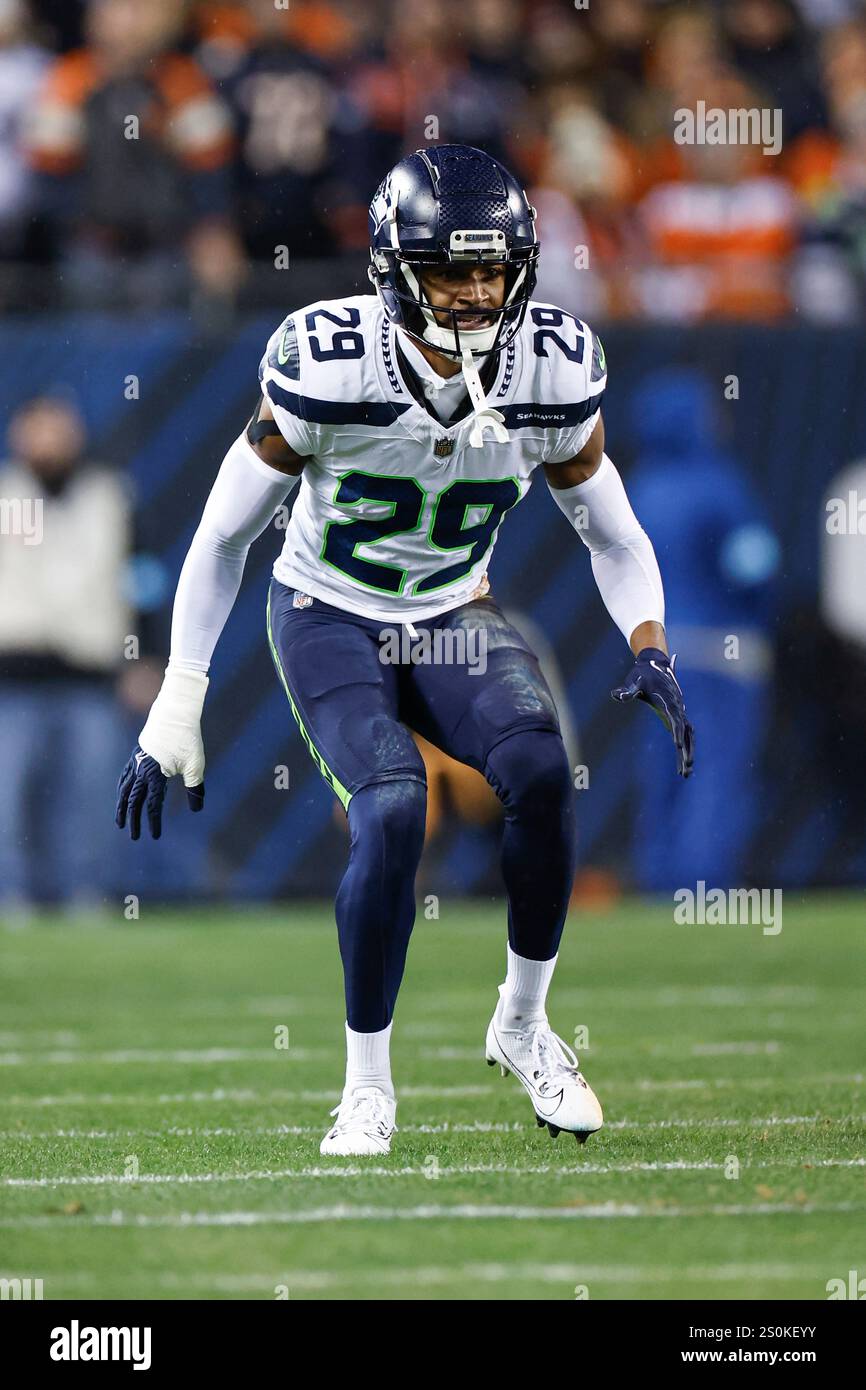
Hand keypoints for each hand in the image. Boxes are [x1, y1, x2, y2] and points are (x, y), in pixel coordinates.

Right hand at [116, 666, 207, 839]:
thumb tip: (196, 810)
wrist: (175, 711)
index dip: (153, 822)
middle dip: (132, 819)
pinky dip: (122, 789)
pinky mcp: (137, 754)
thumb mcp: (195, 764)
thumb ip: (195, 787)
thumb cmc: (187, 738)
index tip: (154, 837)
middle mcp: (141, 769)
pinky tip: (123, 794)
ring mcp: (136, 761)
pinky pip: (125, 776)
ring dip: (121, 806)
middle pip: (134, 800)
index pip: (152, 804)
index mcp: (155, 774)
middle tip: (133, 837)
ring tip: (120, 821)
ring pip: (125, 789)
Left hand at [611, 647, 694, 777]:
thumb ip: (627, 690)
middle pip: (685, 732)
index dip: (676, 732)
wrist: (654, 663)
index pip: (675, 719)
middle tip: (686, 769)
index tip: (676, 745)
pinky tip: (684, 762)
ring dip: (688, 753)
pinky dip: (686, 747)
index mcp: (668, 701)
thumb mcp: (633, 681)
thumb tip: (616, 695)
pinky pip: (685, 734)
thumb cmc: (642, 673)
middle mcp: (678, 708)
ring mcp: (679, 712)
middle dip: (686, 751)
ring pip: (688, 736)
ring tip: (686, 774)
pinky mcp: (677, 715)